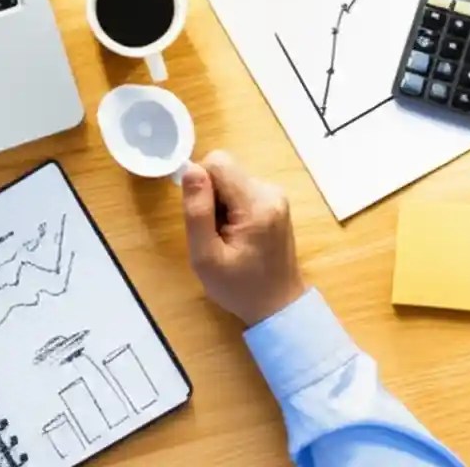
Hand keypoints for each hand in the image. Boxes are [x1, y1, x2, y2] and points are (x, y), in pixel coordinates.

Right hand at [181, 151, 305, 325]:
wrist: (279, 306)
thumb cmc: (240, 288)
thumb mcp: (206, 257)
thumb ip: (197, 211)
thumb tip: (190, 170)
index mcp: (257, 204)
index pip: (218, 162)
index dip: (200, 184)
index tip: (201, 216)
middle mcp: (270, 192)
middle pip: (225, 170)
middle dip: (210, 196)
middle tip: (213, 232)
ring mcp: (276, 196)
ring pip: (231, 180)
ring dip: (220, 204)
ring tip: (226, 237)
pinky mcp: (275, 202)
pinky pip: (241, 190)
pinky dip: (232, 208)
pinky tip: (237, 235)